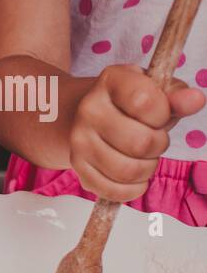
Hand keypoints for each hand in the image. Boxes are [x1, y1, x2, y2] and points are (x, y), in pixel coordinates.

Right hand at [69, 64, 204, 200]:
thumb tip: (196, 100)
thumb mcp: (156, 91)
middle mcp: (89, 109)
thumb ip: (176, 96)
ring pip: (128, 170)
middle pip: (140, 143)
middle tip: (154, 139)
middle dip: (159, 145)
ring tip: (144, 157)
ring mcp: (79, 140)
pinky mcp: (78, 167)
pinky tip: (134, 176)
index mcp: (111, 81)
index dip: (163, 114)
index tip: (159, 114)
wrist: (88, 115)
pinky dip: (132, 188)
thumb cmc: (130, 104)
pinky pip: (114, 190)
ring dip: (147, 169)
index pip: (146, 102)